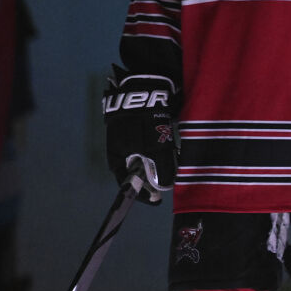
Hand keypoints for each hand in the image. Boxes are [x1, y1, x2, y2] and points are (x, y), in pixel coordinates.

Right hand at [101, 68, 177, 201]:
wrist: (144, 89)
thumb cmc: (143, 122)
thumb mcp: (153, 149)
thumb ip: (160, 169)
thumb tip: (164, 188)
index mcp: (117, 159)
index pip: (127, 184)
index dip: (141, 194)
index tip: (156, 200)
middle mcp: (121, 150)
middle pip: (138, 171)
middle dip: (154, 176)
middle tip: (169, 179)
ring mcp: (130, 138)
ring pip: (147, 157)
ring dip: (160, 160)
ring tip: (174, 160)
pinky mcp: (140, 127)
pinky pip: (151, 144)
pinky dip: (162, 148)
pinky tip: (173, 145)